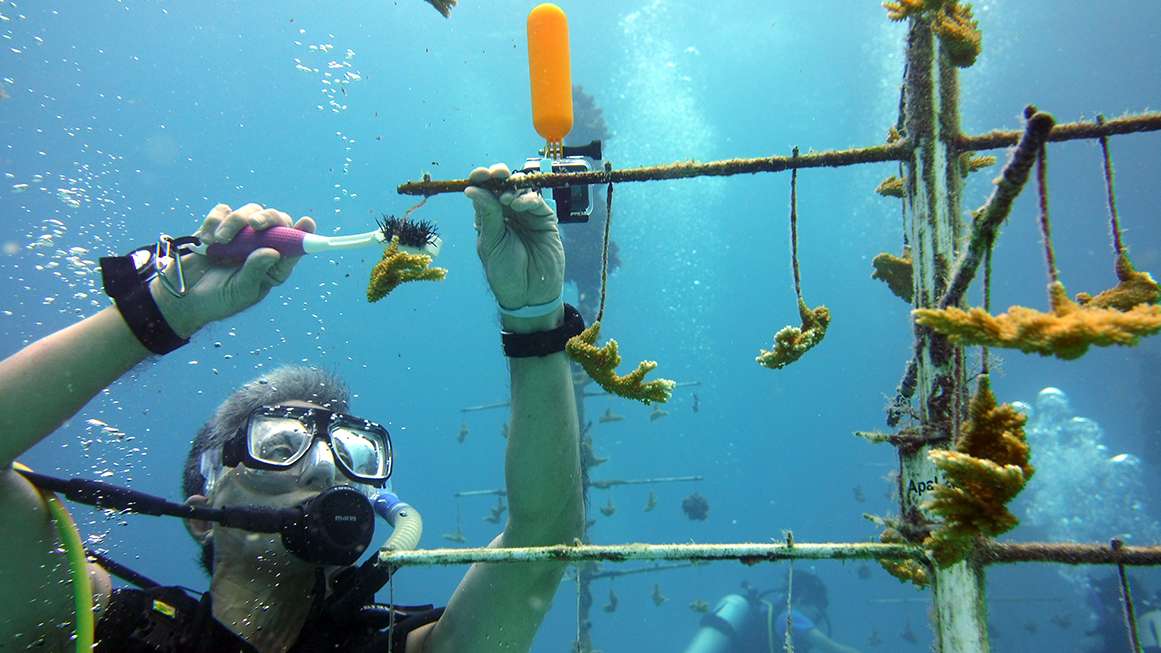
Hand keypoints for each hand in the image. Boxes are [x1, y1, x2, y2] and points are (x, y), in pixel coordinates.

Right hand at [151, 203, 315, 337]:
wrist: (180, 298)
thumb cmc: (216, 300)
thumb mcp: (240, 292)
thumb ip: (256, 272)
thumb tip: (273, 252)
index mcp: (273, 266)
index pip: (294, 246)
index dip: (302, 233)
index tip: (307, 222)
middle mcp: (261, 247)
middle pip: (276, 221)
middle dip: (268, 218)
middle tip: (254, 224)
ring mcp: (240, 235)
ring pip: (250, 212)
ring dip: (235, 222)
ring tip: (219, 242)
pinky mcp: (218, 227)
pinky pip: (223, 211)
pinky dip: (216, 220)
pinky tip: (207, 239)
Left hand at [464, 163, 564, 316]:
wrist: (530, 295)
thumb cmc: (505, 273)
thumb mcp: (491, 243)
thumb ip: (487, 215)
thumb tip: (471, 189)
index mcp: (488, 218)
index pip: (483, 192)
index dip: (481, 180)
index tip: (479, 174)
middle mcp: (507, 213)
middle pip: (502, 185)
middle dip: (498, 175)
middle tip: (496, 173)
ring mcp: (527, 216)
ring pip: (520, 190)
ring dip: (512, 188)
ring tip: (505, 199)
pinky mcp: (545, 220)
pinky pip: (537, 202)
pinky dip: (528, 199)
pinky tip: (519, 205)